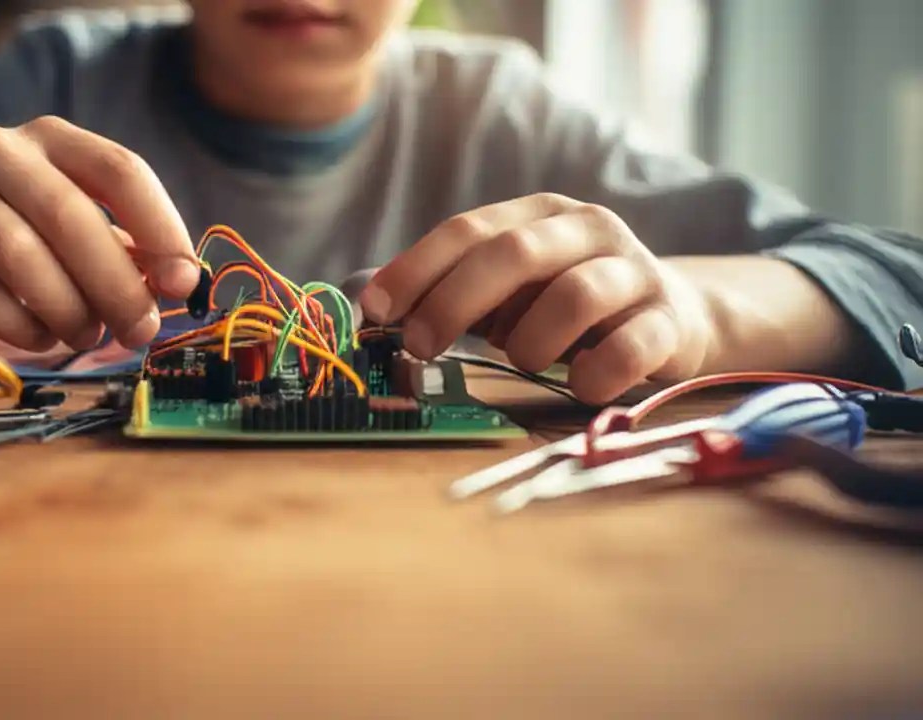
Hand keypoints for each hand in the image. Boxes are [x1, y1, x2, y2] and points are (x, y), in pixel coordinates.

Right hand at [0, 116, 198, 351]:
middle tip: (140, 330)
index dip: (160, 228)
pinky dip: (20, 326)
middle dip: (116, 285)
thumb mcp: (74, 223)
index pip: (121, 170)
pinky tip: (42, 339)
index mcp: (55, 138)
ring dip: (67, 310)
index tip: (184, 282)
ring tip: (86, 336)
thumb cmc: (17, 230)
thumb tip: (181, 284)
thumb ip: (127, 248)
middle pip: (72, 218)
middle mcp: (0, 150)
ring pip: (22, 256)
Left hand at [358, 193, 716, 403]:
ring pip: (575, 296)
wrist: (677, 318)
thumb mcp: (508, 291)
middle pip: (515, 254)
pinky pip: (630, 348)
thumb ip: (449, 292)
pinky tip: (579, 384)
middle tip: (418, 346)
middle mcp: (589, 231)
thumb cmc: (568, 307)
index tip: (375, 311)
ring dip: (530, 341)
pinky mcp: (670, 321)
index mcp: (540, 215)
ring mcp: (634, 272)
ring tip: (522, 361)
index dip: (416, 269)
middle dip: (454, 302)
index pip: (469, 230)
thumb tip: (368, 306)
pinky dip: (594, 374)